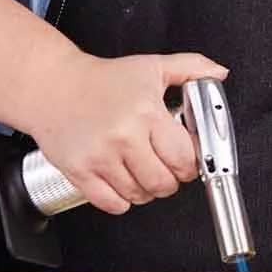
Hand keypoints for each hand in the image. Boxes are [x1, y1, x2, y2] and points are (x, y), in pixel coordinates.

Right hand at [22, 52, 227, 214]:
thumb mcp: (151, 66)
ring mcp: (100, 156)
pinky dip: (122, 199)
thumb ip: (190, 68)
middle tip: (164, 166)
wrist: (53, 85)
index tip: (185, 157)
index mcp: (145, 112)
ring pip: (139, 196)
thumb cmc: (102, 80)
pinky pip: (112, 204)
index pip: (183, 158)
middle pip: (163, 183)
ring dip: (146, 190)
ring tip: (141, 169)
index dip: (190, 162)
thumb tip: (218, 73)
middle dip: (170, 179)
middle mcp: (122, 136)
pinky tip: (121, 179)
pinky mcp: (80, 171)